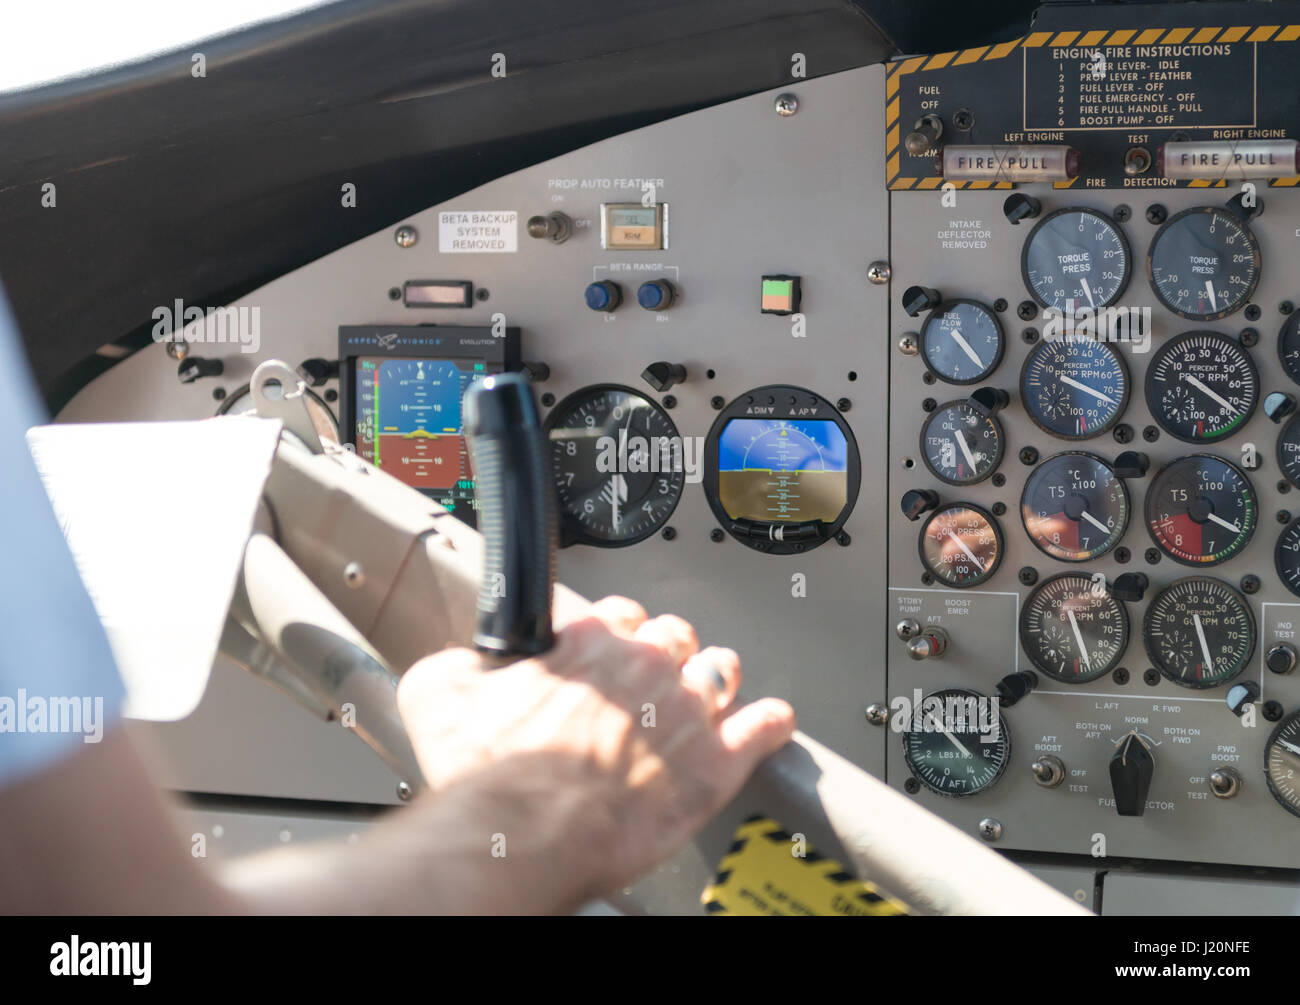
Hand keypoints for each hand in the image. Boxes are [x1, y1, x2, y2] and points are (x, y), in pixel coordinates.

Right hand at [395, 596, 794, 912]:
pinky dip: (769, 723)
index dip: (611, 631)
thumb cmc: (486, 774)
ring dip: (713, 681)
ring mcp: (685, 710)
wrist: (519, 837)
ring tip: (705, 697)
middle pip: (673, 635)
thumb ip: (463, 662)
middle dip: (664, 653)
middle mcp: (643, 664)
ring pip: (721, 669)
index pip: (615, 611)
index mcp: (586, 639)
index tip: (607, 646)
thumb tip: (470, 659)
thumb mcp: (437, 694)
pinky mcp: (715, 762)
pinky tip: (768, 723)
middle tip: (649, 681)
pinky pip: (764, 726)